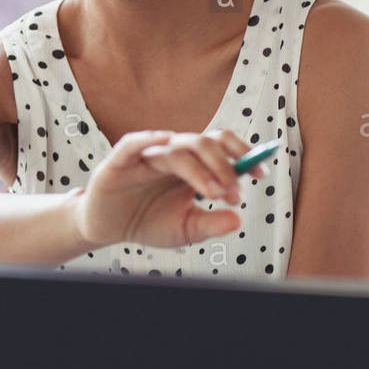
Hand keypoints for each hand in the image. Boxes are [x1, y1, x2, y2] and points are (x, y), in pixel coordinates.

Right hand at [73, 129, 267, 249]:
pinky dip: (148, 138)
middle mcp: (171, 155)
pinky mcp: (119, 162)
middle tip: (234, 194)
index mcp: (190, 166)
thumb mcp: (185, 230)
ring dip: (200, 168)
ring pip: (177, 148)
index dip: (242, 154)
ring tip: (213, 194)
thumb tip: (237, 219)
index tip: (260, 174)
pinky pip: (133, 144)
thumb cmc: (147, 222)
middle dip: (224, 166)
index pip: (220, 146)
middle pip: (202, 143)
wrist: (108, 229)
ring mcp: (145, 156)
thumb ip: (210, 224)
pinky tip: (164, 140)